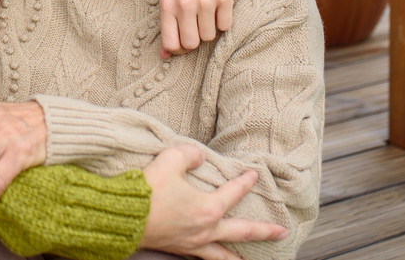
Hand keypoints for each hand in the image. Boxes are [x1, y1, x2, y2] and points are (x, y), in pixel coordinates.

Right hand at [141, 144, 286, 259]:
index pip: (234, 192)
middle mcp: (205, 229)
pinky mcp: (175, 248)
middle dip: (264, 231)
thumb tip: (198, 157)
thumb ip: (189, 154)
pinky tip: (209, 256)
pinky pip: (199, 258)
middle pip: (242, 232)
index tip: (254, 174)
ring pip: (221, 255)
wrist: (122, 216)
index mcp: (208, 208)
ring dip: (237, 258)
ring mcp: (191, 243)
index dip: (246, 181)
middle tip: (282, 232)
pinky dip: (210, 258)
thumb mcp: (170, 159)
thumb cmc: (147, 189)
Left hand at [160, 0, 237, 57]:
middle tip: (199, 23)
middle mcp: (184, 3)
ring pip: (210, 36)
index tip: (186, 40)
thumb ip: (168, 26)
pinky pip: (226, 26)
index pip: (171, 44)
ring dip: (211, 27)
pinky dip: (224, 19)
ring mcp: (205, 0)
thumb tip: (164, 56)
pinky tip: (220, 5)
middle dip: (197, 38)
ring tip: (209, 10)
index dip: (180, 48)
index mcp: (167, 4)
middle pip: (192, 44)